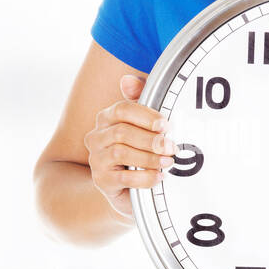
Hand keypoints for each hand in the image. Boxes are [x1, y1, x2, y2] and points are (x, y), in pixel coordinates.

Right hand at [84, 73, 174, 218]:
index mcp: (106, 118)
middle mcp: (96, 136)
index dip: (145, 116)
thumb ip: (141, 100)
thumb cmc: (139, 150)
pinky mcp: (102, 181)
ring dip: (149, 158)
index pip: (123, 109)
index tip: (166, 125)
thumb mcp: (143, 126)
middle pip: (122, 132)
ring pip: (121, 153)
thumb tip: (127, 80)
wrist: (128, 188)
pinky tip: (159, 177)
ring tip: (168, 162)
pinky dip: (145, 178)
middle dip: (151, 139)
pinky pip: (123, 178)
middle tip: (172, 146)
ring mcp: (96, 159)